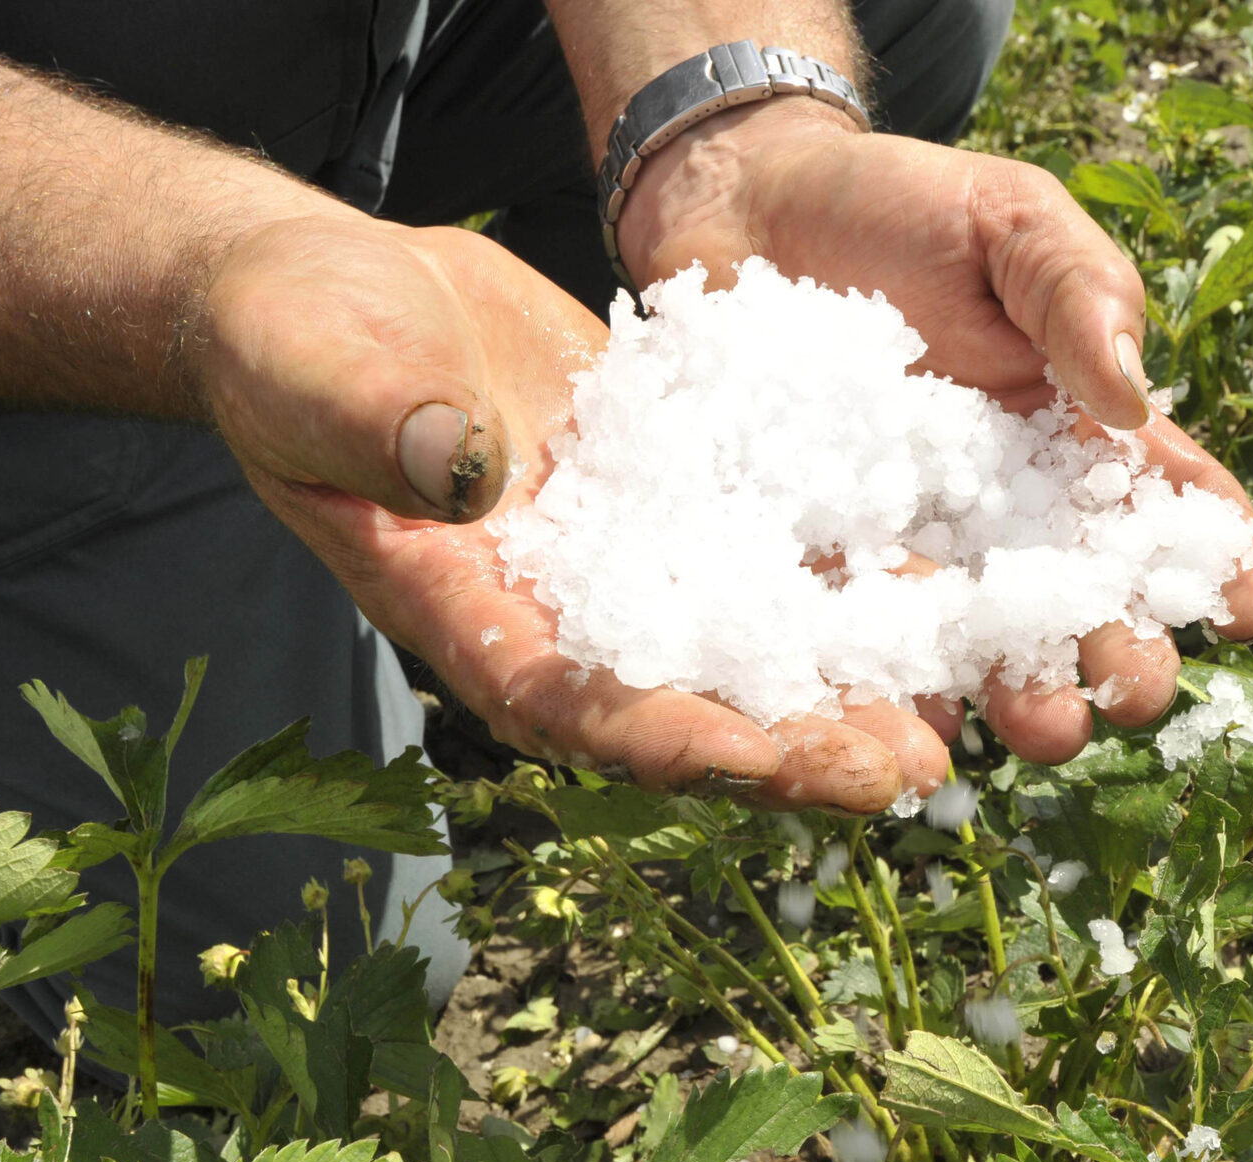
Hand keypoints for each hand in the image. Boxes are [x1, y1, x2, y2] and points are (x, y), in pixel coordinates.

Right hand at [194, 215, 938, 812]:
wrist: (346, 295)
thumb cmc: (295, 342)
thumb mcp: (320, 374)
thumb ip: (380, 428)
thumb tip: (464, 470)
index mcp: (471, 616)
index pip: (576, 706)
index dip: (671, 741)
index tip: (765, 763)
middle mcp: (566, 608)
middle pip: (691, 695)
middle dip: (796, 743)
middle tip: (906, 776)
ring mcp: (629, 552)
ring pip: (750, 630)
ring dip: (848, 676)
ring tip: (958, 712)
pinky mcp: (676, 485)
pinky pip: (767, 532)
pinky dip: (847, 559)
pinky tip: (941, 575)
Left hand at [616, 104, 1252, 762]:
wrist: (744, 208)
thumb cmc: (897, 206)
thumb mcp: (1010, 222)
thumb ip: (1078, 293)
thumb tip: (1133, 401)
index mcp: (1079, 430)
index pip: (1167, 505)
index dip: (1221, 560)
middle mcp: (1009, 507)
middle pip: (1083, 597)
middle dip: (1123, 654)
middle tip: (1134, 690)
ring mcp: (918, 540)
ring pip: (986, 639)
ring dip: (1025, 692)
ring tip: (1046, 729)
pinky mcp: (826, 558)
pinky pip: (865, 636)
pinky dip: (894, 685)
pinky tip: (919, 723)